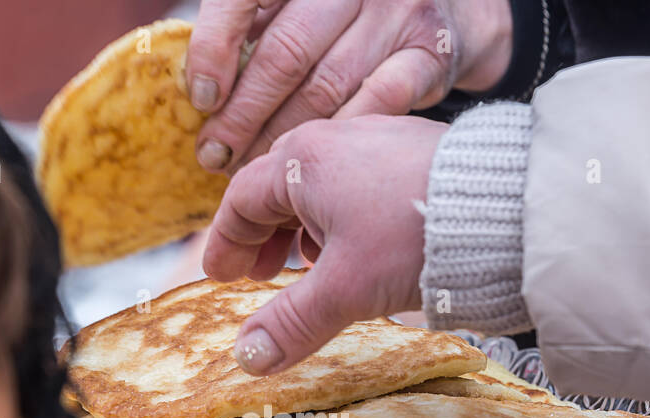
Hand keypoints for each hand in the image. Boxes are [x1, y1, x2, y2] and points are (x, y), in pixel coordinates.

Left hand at [187, 0, 511, 172]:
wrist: (450, 10)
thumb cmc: (350, 16)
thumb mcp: (299, 6)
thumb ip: (255, 31)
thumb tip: (200, 86)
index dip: (215, 47)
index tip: (202, 98)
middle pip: (285, 52)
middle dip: (243, 113)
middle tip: (215, 157)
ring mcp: (397, 13)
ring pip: (326, 87)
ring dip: (281, 137)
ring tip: (250, 169)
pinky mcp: (430, 52)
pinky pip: (376, 105)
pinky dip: (337, 139)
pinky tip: (311, 167)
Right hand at [204, 113, 444, 373]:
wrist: (505, 209)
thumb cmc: (415, 237)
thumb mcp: (345, 289)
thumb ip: (291, 323)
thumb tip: (248, 358)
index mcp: (303, 161)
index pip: (242, 200)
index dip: (226, 242)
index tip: (222, 275)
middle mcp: (335, 138)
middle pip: (277, 186)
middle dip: (262, 235)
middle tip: (259, 276)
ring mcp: (375, 139)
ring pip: (319, 185)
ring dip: (302, 228)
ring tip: (308, 268)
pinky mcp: (410, 152)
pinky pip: (356, 181)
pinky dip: (340, 217)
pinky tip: (358, 249)